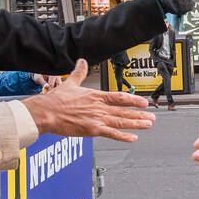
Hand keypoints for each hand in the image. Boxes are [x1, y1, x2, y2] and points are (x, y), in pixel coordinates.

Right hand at [23, 59, 152, 142]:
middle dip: (140, 114)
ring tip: (148, 124)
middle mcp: (99, 107)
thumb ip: (79, 73)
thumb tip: (82, 61)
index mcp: (95, 96)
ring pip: (121, 121)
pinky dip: (123, 136)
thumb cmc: (55, 100)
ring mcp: (97, 119)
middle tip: (152, 116)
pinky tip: (133, 138)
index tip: (144, 102)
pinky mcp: (92, 130)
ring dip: (137, 123)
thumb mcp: (70, 83)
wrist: (45, 113)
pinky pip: (111, 134)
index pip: (119, 97)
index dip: (134, 99)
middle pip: (124, 110)